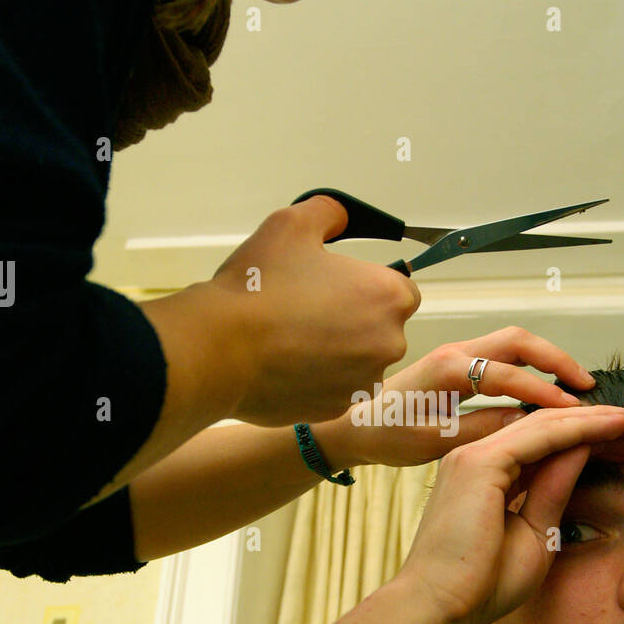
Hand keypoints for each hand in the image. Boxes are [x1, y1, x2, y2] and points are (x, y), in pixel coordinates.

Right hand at [207, 196, 420, 426]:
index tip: (337, 286)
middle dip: (354, 320)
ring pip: (360, 362)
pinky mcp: (337, 409)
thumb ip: (330, 213)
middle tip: (308, 309)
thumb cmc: (259, 286)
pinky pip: (336, 389)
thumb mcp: (293, 223)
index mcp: (388, 296)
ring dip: (338, 352)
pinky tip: (286, 364)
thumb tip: (342, 217)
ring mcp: (363, 382)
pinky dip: (319, 379)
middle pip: (383, 329)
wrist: (221, 349)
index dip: (369, 286)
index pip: (402, 291)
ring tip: (292, 339)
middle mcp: (389, 344)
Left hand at [321, 328, 597, 468]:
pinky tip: (544, 387)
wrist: (353, 424)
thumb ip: (481, 430)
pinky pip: (503, 355)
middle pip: (519, 341)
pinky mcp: (457, 362)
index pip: (509, 376)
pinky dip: (530, 364)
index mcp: (448, 371)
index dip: (544, 392)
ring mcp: (457, 353)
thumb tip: (526, 423)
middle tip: (586, 386)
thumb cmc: (386, 434)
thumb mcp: (434, 442)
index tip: (574, 409)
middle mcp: (455, 352)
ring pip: (513, 343)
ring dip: (546, 359)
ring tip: (573, 385)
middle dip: (556, 360)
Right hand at [397, 406, 623, 623]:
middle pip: (550, 427)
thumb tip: (582, 457)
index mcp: (485, 475)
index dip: (593, 441)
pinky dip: (583, 428)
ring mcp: (475, 454)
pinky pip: (542, 436)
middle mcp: (476, 455)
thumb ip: (554, 492)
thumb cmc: (481, 585)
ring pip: (549, 424)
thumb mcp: (535, 534)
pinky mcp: (480, 462)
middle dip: (602, 425)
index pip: (547, 445)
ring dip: (600, 421)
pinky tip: (618, 428)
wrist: (439, 607)